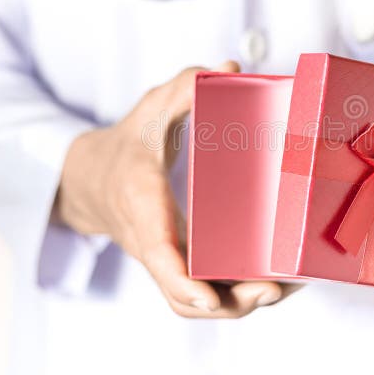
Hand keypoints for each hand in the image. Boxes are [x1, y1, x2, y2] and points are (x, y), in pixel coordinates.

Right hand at [55, 61, 298, 317]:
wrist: (89, 180)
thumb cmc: (126, 145)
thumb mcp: (149, 109)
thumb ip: (184, 88)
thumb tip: (228, 69)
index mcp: (141, 204)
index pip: (158, 253)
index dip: (184, 281)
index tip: (211, 298)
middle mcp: (150, 242)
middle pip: (184, 294)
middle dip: (228, 303)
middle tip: (273, 289)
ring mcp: (165, 258)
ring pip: (194, 301)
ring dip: (236, 305)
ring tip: (284, 289)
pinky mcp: (178, 263)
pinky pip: (202, 291)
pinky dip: (233, 297)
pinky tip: (274, 284)